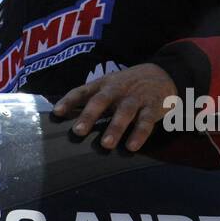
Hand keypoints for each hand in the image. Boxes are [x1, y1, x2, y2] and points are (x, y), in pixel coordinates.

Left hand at [53, 63, 176, 152]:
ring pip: (125, 111)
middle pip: (101, 101)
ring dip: (115, 127)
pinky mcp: (153, 106)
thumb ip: (85, 101)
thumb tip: (58, 117)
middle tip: (78, 131)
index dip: (69, 101)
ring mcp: (135, 97)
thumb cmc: (125, 87)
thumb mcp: (105, 88)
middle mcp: (117, 90)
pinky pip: (146, 120)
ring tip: (106, 145)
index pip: (82, 91)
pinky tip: (132, 147)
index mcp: (102, 85)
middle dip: (89, 115)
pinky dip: (140, 133)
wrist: (163, 73)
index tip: (56, 113)